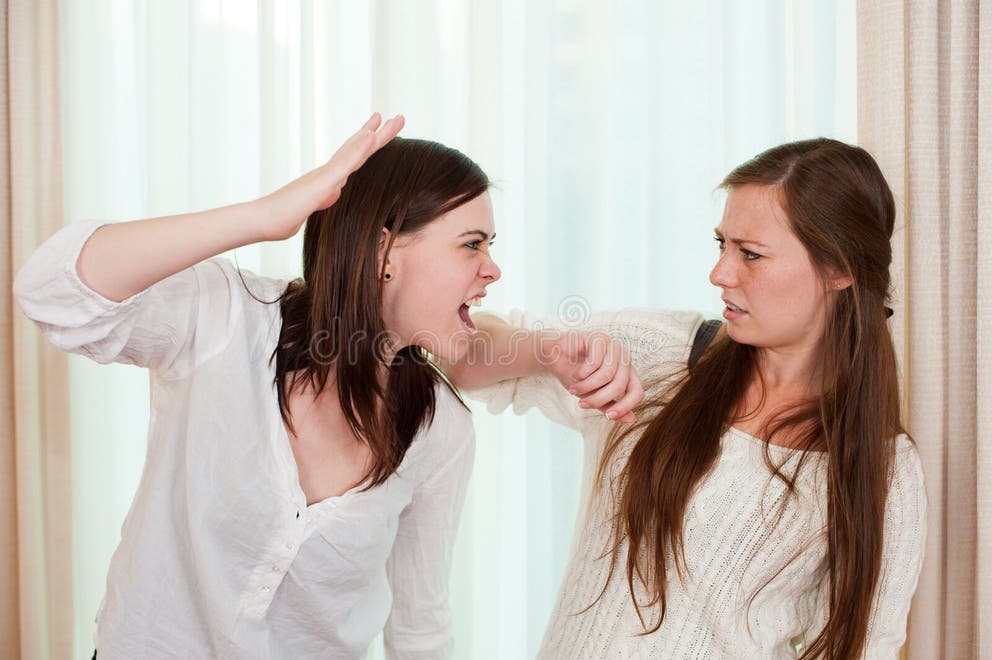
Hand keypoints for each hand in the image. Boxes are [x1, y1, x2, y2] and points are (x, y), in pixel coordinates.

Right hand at [258, 112, 405, 240]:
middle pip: (358, 148)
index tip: (381, 129)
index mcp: (329, 180)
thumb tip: (335, 192)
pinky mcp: (322, 182)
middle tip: (399, 117)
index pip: (353, 158)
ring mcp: (326, 175)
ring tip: (388, 118)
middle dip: (379, 133)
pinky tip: (371, 138)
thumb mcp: (313, 207)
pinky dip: (359, 150)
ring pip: (354, 151)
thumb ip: (326, 197)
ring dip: (373, 135)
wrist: (264, 221)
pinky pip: (345, 164)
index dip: (368, 143)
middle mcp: (329, 173)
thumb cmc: (283, 217)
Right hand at [543, 331, 643, 423]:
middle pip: (620, 384)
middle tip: (582, 404)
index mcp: (626, 372)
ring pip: (607, 374)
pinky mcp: (598, 338)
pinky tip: (575, 374)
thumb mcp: (592, 395)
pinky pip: (595, 362)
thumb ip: (610, 405)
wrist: (553, 358)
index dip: (625, 406)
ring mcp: (612, 346)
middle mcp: (623, 358)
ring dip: (587, 386)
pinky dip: (582, 373)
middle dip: (598, 398)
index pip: (637, 391)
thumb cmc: (574, 376)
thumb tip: (631, 419)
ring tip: (574, 389)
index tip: (608, 416)